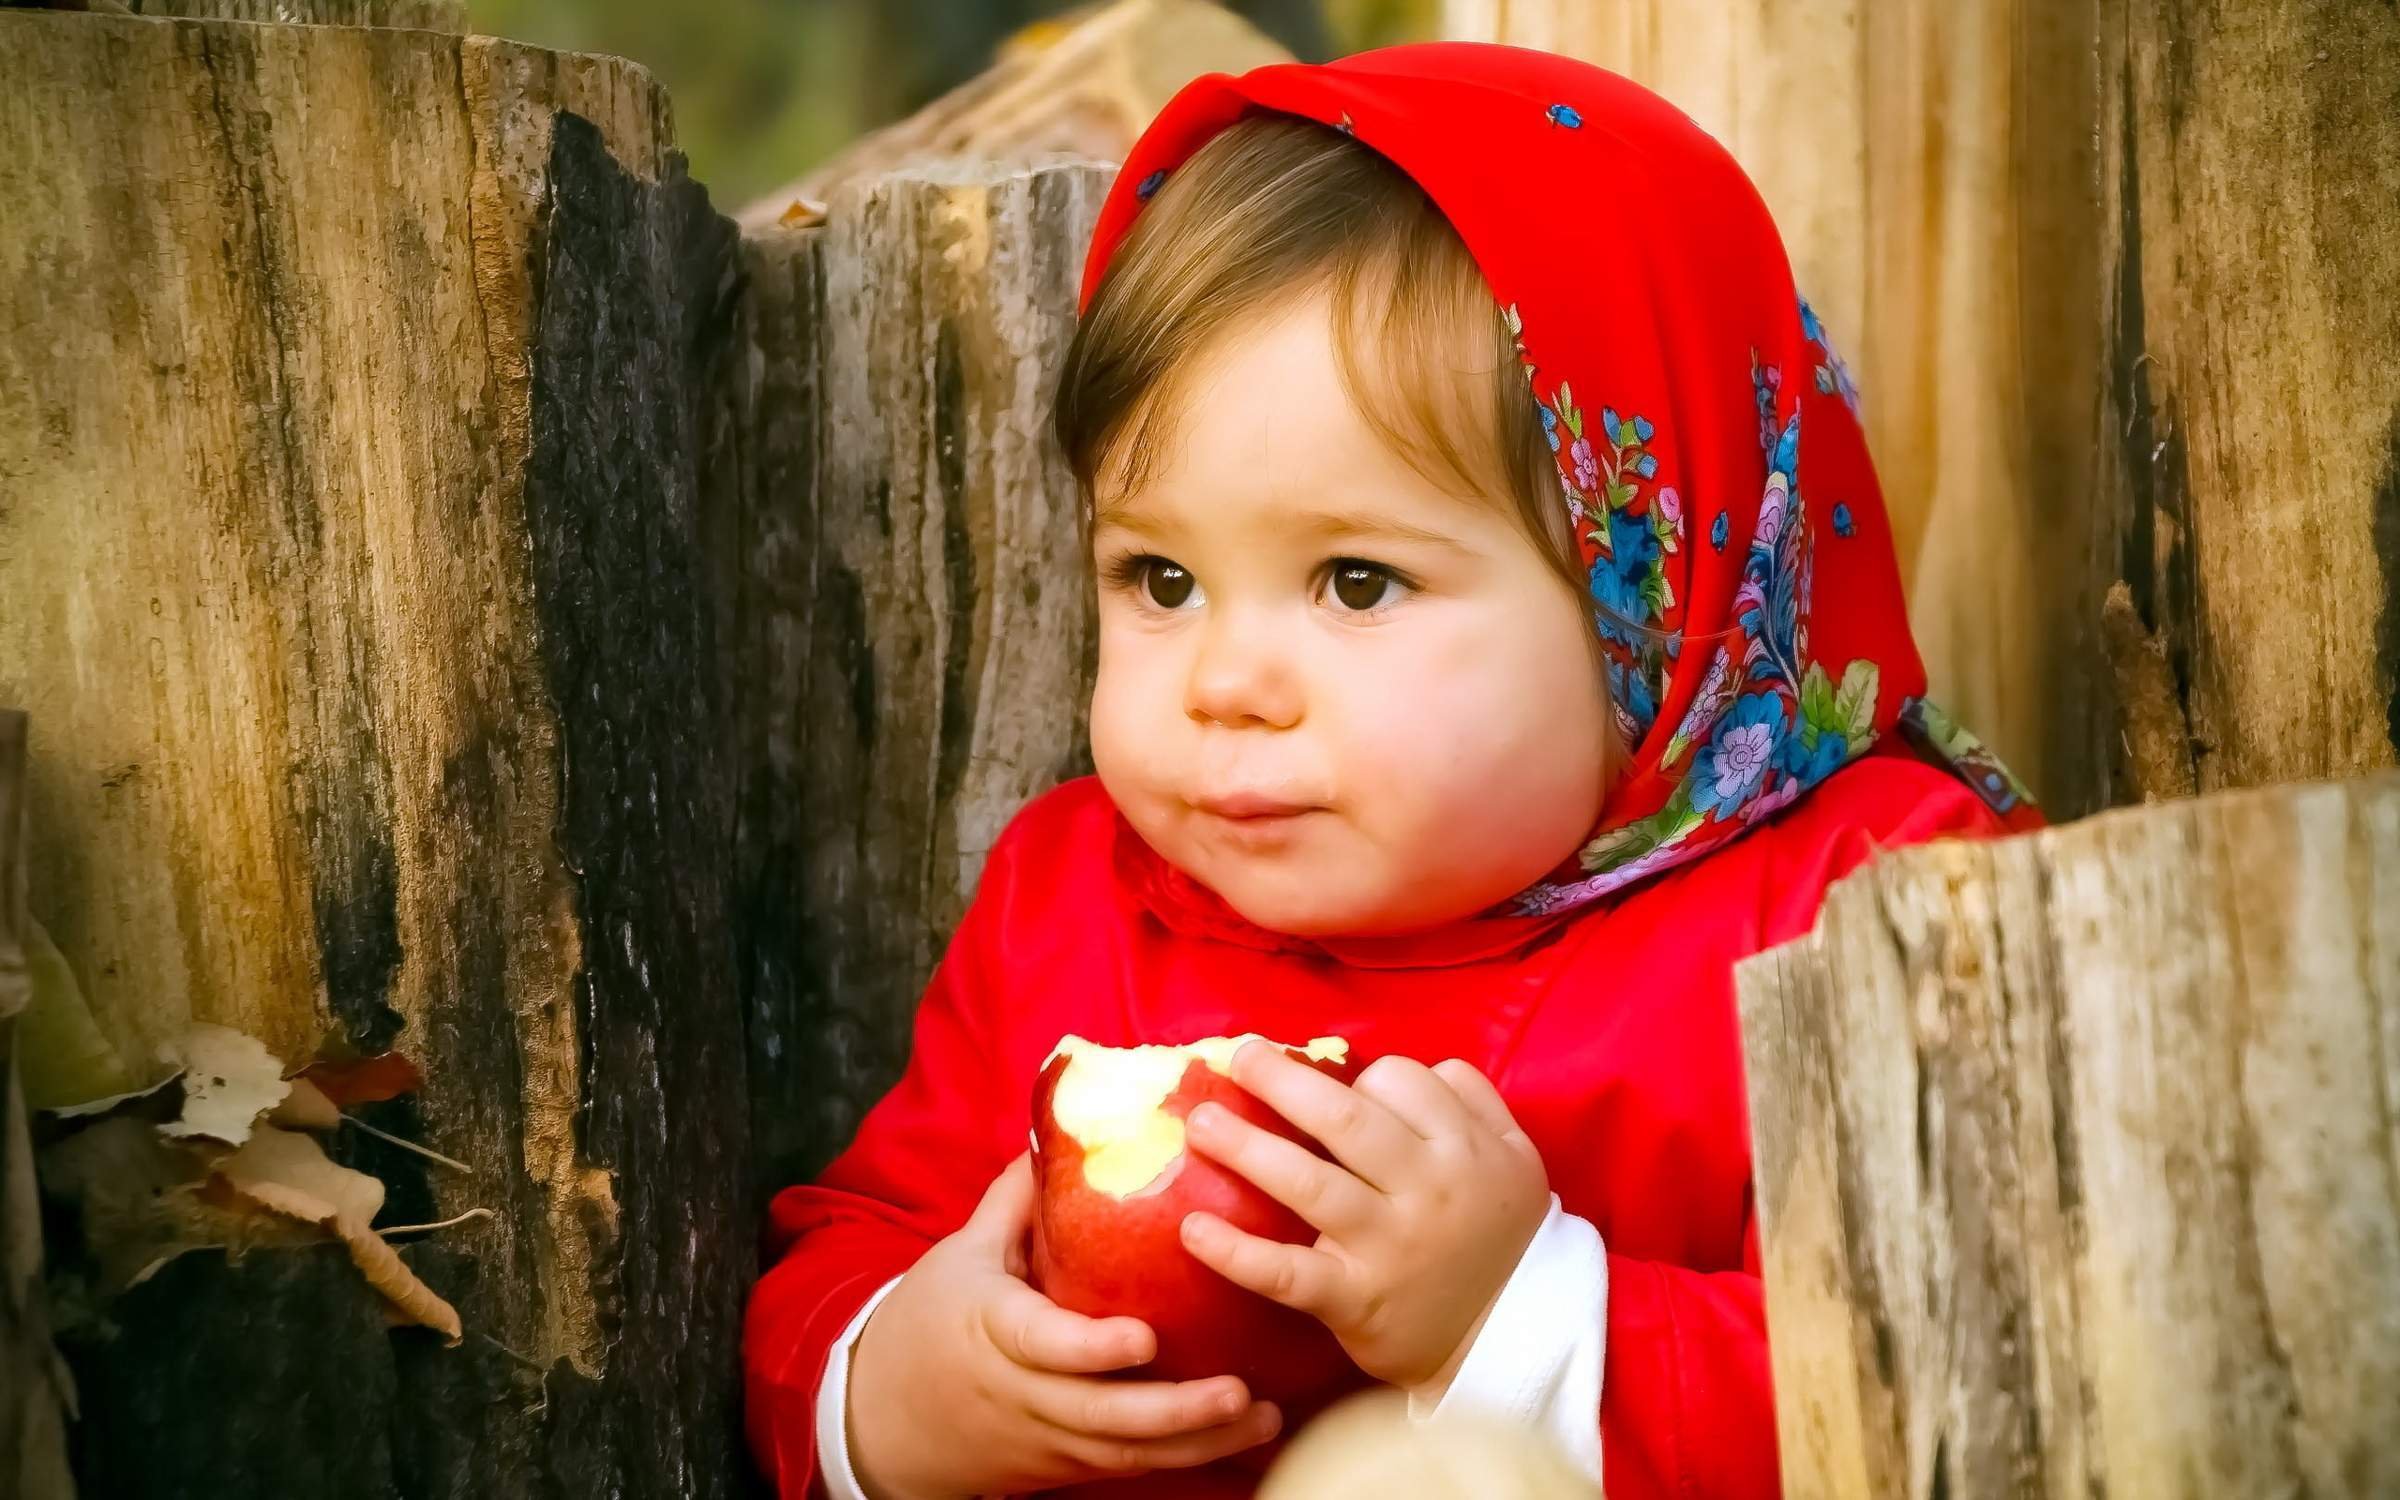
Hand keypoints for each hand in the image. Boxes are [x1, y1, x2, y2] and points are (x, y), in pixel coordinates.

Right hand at [846, 1154, 1283, 1499]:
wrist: (880, 1419)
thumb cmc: (927, 1321)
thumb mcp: (960, 1254)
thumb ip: (1016, 1200)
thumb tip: (1063, 1130)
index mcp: (995, 1332)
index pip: (1045, 1346)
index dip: (1094, 1349)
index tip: (1145, 1339)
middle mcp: (1025, 1394)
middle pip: (1101, 1416)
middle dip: (1173, 1411)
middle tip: (1237, 1390)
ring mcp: (1047, 1438)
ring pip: (1126, 1453)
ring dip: (1197, 1441)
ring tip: (1262, 1417)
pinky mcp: (1063, 1467)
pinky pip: (1127, 1467)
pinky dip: (1184, 1457)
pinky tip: (1242, 1438)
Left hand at [1178, 1046, 1548, 1390]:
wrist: (1513, 1339)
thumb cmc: (1499, 1235)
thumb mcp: (1514, 1155)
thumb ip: (1471, 1099)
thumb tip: (1402, 1066)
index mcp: (1463, 1147)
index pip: (1397, 1082)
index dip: (1358, 1078)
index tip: (1334, 1093)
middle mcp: (1425, 1189)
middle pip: (1344, 1120)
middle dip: (1283, 1081)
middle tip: (1239, 1056)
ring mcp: (1386, 1245)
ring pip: (1308, 1183)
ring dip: (1246, 1148)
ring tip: (1200, 1124)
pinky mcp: (1353, 1299)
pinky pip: (1286, 1272)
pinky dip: (1236, 1252)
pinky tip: (1193, 1229)